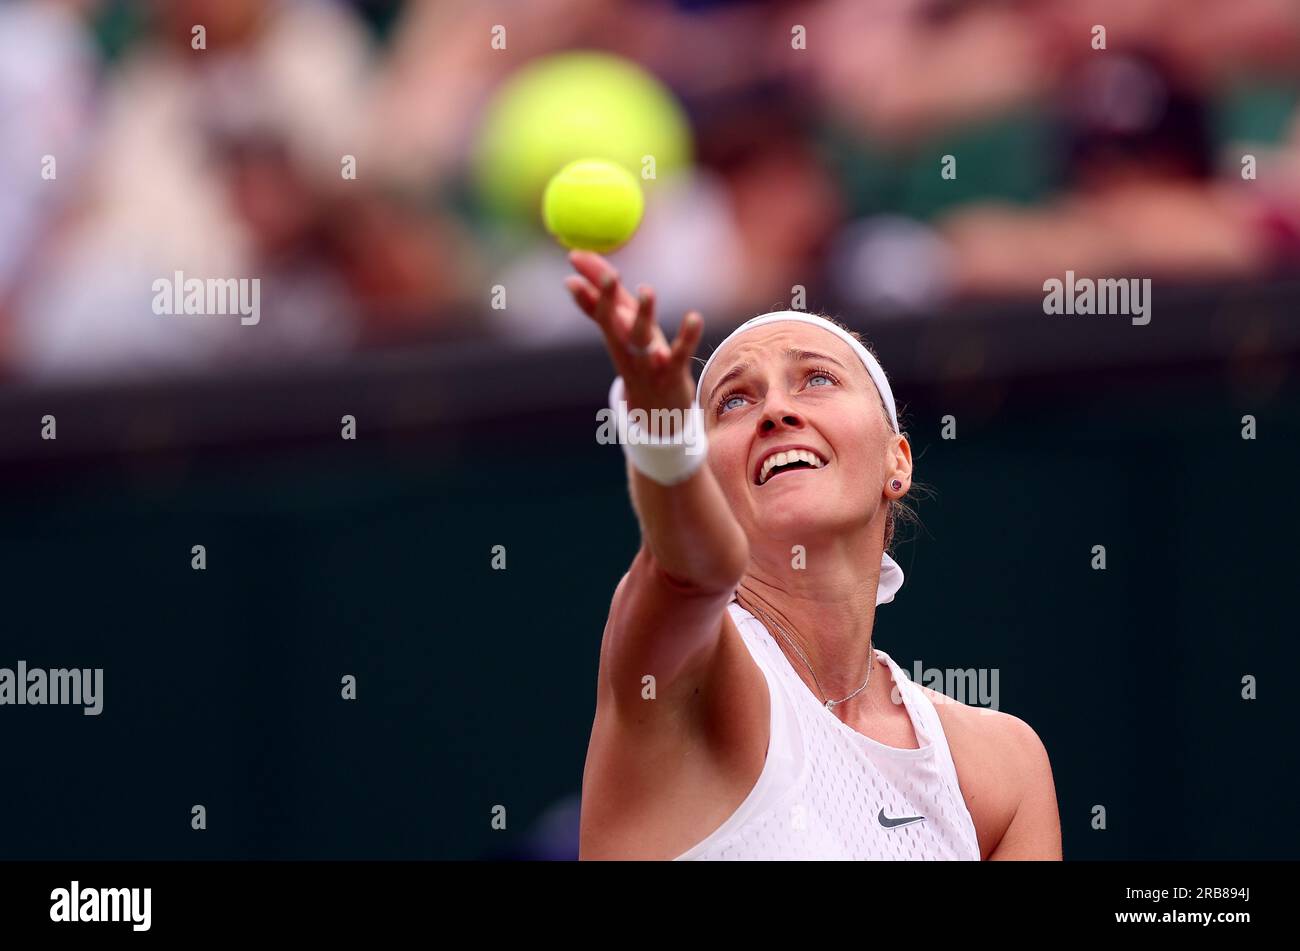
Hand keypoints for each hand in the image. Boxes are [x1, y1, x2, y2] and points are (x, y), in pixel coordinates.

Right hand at [564, 250, 703, 414]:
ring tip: (646, 290)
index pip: (597, 310)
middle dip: (608, 299)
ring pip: (642, 340)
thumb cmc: (639, 360)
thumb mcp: (621, 332)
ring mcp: (649, 363)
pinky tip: (694, 318)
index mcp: (615, 337)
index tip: (575, 259)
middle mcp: (627, 349)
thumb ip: (599, 304)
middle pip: (613, 324)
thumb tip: (569, 279)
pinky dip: (688, 336)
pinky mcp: (673, 373)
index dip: (586, 287)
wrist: (657, 412)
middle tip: (609, 274)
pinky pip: (681, 354)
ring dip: (643, 315)